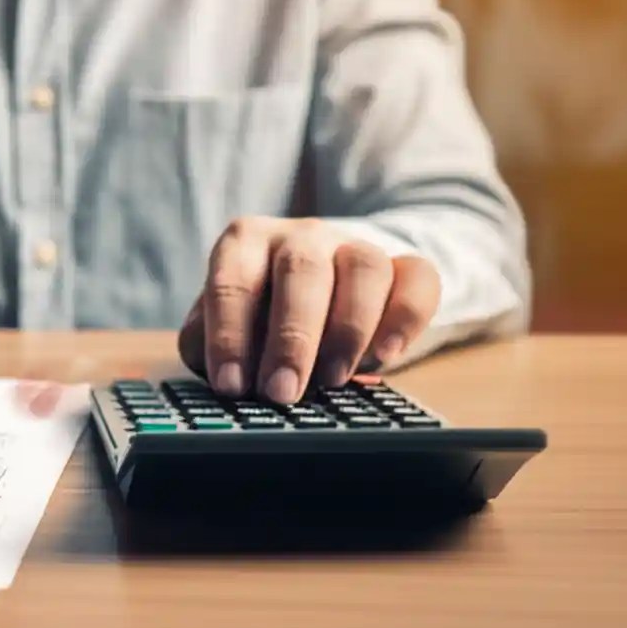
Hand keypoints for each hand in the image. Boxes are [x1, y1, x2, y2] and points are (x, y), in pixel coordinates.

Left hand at [178, 217, 440, 403]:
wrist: (320, 284)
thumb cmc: (260, 312)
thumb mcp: (224, 324)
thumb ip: (210, 344)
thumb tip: (221, 379)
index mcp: (245, 242)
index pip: (233, 281)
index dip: (230, 335)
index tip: (232, 385)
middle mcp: (300, 235)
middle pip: (301, 270)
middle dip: (291, 338)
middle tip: (282, 391)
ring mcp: (354, 245)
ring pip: (363, 268)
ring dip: (348, 329)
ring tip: (332, 379)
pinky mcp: (402, 263)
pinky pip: (417, 277)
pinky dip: (406, 317)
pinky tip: (387, 354)